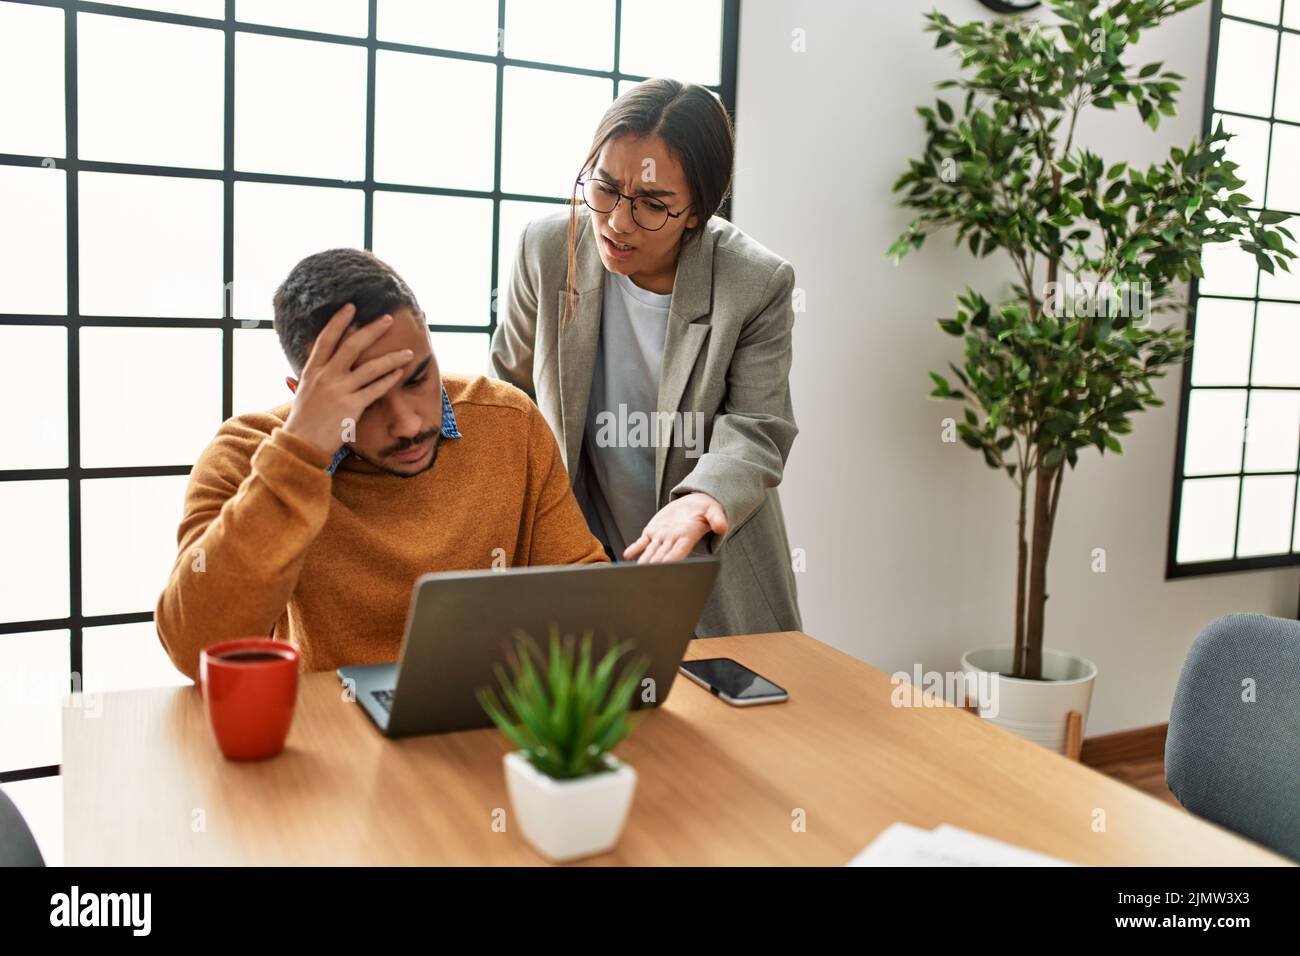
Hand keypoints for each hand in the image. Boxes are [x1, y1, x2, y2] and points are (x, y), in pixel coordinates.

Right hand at [282, 303, 411, 456]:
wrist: (301, 444)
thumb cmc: (303, 420)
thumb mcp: (301, 392)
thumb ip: (306, 376)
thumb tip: (301, 363)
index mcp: (312, 370)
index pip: (326, 339)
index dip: (339, 321)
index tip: (351, 307)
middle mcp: (326, 377)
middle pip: (352, 346)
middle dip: (371, 330)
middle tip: (387, 319)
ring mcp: (339, 391)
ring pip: (370, 368)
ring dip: (392, 357)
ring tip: (408, 352)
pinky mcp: (352, 407)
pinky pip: (375, 389)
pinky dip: (389, 380)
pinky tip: (400, 372)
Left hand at [623, 493, 727, 563]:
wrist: (694, 505)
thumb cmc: (706, 511)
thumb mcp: (714, 511)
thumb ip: (717, 519)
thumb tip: (723, 527)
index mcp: (687, 537)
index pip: (679, 551)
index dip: (672, 560)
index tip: (666, 567)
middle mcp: (673, 540)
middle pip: (663, 555)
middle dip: (655, 566)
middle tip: (646, 576)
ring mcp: (661, 537)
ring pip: (651, 551)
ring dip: (644, 561)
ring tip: (635, 570)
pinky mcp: (653, 531)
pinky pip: (642, 541)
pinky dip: (635, 548)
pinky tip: (627, 555)